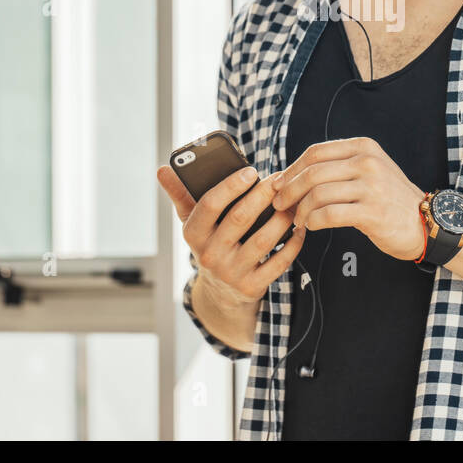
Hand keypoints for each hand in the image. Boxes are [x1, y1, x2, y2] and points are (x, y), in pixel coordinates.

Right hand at [156, 163, 305, 303]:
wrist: (220, 293)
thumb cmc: (210, 244)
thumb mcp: (192, 223)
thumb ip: (180, 194)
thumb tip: (163, 169)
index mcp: (193, 234)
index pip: (209, 205)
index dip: (231, 186)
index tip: (251, 170)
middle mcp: (210, 255)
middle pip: (240, 218)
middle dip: (262, 195)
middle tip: (279, 179)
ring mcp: (231, 273)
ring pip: (263, 240)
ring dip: (282, 218)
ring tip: (292, 201)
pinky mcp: (252, 287)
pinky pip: (279, 262)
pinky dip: (293, 243)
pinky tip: (299, 227)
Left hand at [270, 137, 426, 260]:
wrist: (426, 223)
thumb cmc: (390, 199)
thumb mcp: (369, 170)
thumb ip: (338, 166)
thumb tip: (292, 174)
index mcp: (364, 147)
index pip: (315, 152)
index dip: (291, 169)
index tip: (278, 184)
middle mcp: (368, 162)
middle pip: (312, 172)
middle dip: (288, 190)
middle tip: (279, 204)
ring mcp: (372, 186)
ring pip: (317, 194)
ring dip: (300, 209)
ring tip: (297, 219)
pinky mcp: (372, 212)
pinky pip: (329, 215)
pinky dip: (313, 221)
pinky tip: (311, 226)